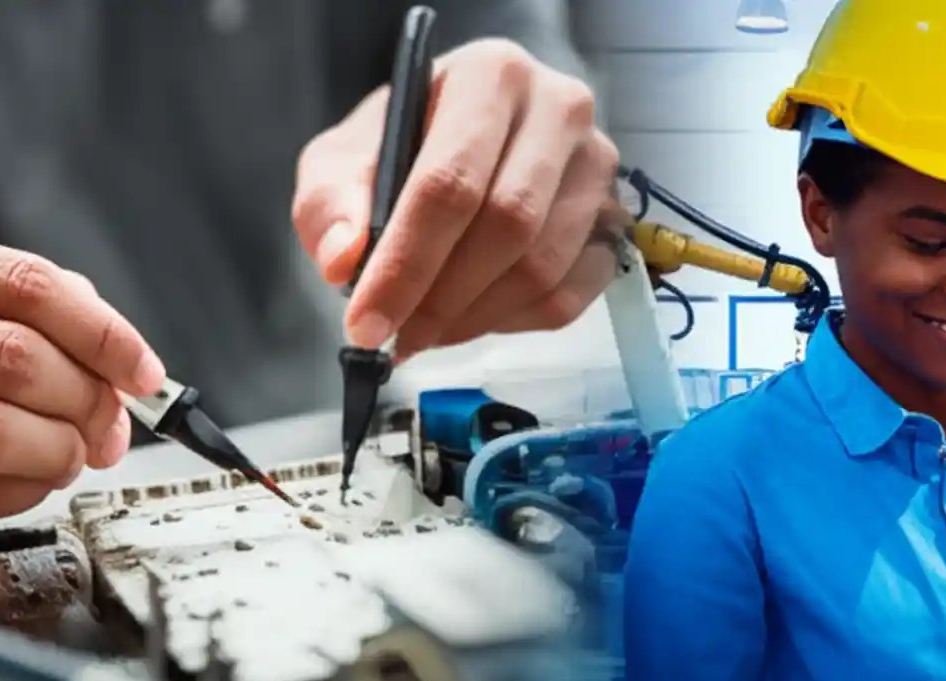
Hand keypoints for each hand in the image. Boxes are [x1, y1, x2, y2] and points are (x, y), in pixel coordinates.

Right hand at [0, 240, 164, 519]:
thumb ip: (49, 319)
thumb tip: (121, 371)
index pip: (32, 287)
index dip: (105, 336)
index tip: (145, 375)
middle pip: (21, 360)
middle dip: (88, 402)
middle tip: (110, 426)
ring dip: (58, 451)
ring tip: (71, 452)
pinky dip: (23, 490)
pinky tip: (31, 475)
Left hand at [293, 38, 622, 358]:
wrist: (466, 137)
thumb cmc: (404, 143)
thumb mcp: (345, 159)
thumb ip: (331, 205)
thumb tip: (344, 261)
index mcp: (490, 76)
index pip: (451, 181)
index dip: (406, 262)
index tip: (366, 323)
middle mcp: (560, 111)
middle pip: (508, 225)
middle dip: (443, 298)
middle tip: (398, 338)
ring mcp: (598, 168)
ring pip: (542, 267)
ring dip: (476, 318)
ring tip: (426, 331)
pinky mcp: (614, 221)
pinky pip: (571, 295)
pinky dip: (514, 323)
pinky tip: (473, 317)